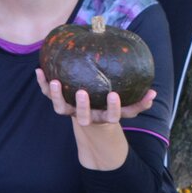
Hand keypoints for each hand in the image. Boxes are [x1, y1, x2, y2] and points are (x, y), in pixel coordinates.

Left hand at [36, 70, 154, 169]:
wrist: (90, 123)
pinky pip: (48, 96)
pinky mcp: (60, 104)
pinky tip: (39, 69)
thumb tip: (153, 93)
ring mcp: (71, 112)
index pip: (111, 116)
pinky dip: (42, 84)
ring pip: (61, 109)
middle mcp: (87, 117)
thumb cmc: (109, 110)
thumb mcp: (126, 109)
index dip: (113, 107)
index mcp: (104, 118)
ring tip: (54, 81)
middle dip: (81, 106)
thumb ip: (139, 103)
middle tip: (82, 92)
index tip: (114, 95)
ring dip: (56, 96)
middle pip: (82, 116)